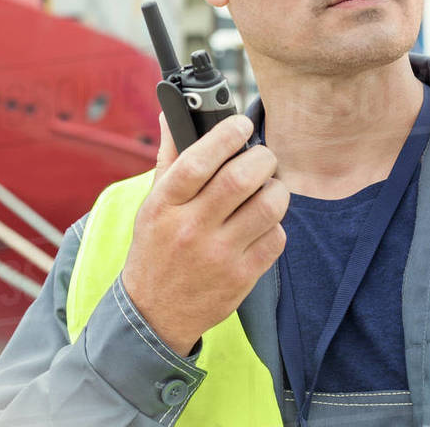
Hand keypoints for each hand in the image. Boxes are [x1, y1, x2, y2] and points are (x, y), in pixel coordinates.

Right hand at [120, 112, 288, 355]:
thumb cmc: (156, 249)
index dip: (226, 135)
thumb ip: (169, 159)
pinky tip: (263, 222)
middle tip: (261, 157)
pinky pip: (276, 237)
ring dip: (276, 189)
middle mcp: (190, 229)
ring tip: (268, 187)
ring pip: (267, 206)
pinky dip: (276, 223)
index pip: (198, 160)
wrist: (155, 313)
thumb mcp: (152, 204)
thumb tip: (171, 117)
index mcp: (164, 205)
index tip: (241, 124)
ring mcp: (218, 255)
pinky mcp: (242, 277)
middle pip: (240, 179)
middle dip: (261, 158)